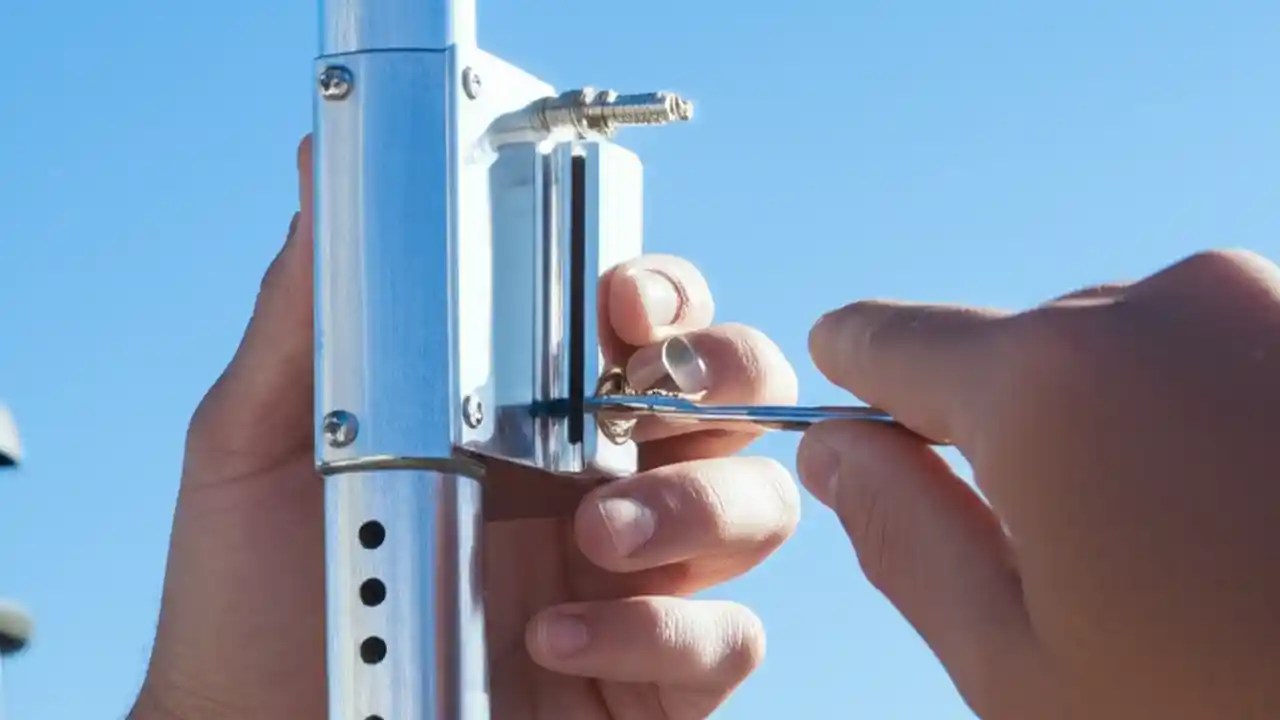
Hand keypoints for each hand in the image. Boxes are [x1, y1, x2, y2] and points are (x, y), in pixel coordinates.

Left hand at [129, 136, 799, 718]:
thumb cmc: (259, 593)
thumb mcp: (254, 446)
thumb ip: (300, 328)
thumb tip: (318, 193)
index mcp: (531, 413)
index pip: (644, 324)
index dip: (665, 293)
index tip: (624, 299)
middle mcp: (602, 481)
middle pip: (734, 396)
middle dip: (725, 375)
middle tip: (640, 402)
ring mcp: (638, 578)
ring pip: (761, 508)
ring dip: (698, 505)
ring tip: (593, 534)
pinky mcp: (654, 677)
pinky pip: (727, 639)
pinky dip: (666, 631)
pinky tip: (556, 641)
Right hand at [797, 250, 1279, 718]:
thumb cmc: (1224, 717)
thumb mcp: (1021, 666)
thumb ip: (902, 533)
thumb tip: (836, 452)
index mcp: (1053, 382)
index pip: (898, 339)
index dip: (857, 360)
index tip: (838, 360)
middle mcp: (1169, 304)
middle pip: (1020, 349)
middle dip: (1001, 427)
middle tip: (1045, 553)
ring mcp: (1277, 308)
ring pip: (1130, 350)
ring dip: (1116, 427)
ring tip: (1179, 555)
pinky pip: (1226, 357)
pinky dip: (1205, 422)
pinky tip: (1243, 522)